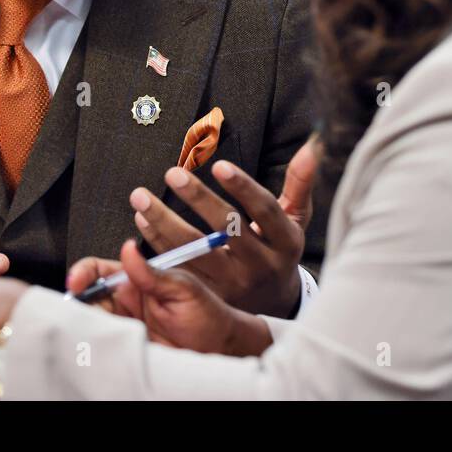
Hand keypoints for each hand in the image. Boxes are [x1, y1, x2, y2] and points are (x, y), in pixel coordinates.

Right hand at [66, 241, 272, 356]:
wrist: (221, 349)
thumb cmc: (208, 315)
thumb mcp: (182, 289)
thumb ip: (152, 272)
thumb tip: (129, 248)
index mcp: (136, 280)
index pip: (98, 270)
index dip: (83, 274)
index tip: (76, 282)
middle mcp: (125, 301)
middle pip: (87, 297)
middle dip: (78, 303)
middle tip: (78, 311)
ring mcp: (124, 325)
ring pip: (91, 321)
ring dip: (85, 324)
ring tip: (89, 329)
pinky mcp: (126, 348)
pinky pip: (103, 345)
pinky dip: (95, 346)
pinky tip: (99, 346)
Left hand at [127, 137, 317, 316]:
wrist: (272, 305)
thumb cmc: (279, 250)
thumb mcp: (295, 220)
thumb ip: (299, 184)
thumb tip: (311, 146)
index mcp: (286, 242)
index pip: (265, 211)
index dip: (244, 188)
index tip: (219, 165)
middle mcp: (260, 265)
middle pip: (226, 229)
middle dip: (198, 199)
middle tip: (172, 173)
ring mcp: (233, 285)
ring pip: (195, 251)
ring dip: (164, 222)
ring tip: (140, 197)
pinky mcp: (208, 297)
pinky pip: (178, 268)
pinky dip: (157, 244)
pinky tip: (142, 221)